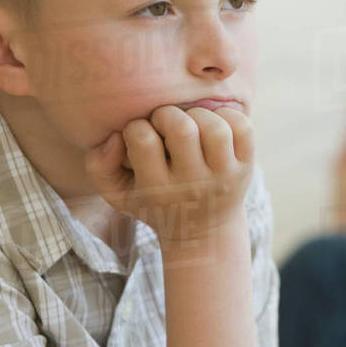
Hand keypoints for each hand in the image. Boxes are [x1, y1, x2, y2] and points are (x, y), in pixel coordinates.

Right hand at [85, 104, 253, 246]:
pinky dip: (229, 116)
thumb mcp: (118, 194)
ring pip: (214, 127)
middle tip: (166, 125)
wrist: (203, 232)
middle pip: (182, 128)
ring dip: (199, 114)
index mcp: (158, 189)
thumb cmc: (154, 202)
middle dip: (167, 114)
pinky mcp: (246, 167)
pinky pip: (243, 128)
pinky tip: (214, 125)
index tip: (141, 137)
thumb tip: (115, 137)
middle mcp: (192, 184)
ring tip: (191, 124)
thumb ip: (99, 166)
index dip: (136, 127)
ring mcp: (224, 176)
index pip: (142, 139)